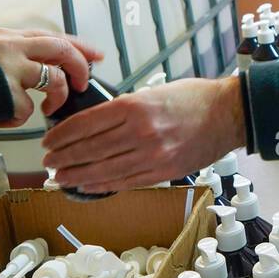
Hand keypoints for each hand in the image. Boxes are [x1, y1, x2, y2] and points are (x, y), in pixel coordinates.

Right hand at [0, 27, 103, 127]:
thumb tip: (46, 67)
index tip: (96, 54)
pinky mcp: (4, 92)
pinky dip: (19, 119)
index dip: (79, 46)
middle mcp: (11, 47)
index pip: (54, 36)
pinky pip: (27, 109)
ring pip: (55, 79)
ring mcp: (9, 67)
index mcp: (9, 37)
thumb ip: (17, 56)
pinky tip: (6, 118)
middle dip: (80, 68)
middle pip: (63, 50)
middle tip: (82, 85)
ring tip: (46, 108)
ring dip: (57, 98)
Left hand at [41, 76, 244, 193]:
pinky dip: (103, 185)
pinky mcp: (164, 171)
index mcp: (136, 106)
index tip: (48, 141)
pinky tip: (87, 186)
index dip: (62, 135)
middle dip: (63, 158)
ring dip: (77, 176)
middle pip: (90, 149)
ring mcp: (153, 155)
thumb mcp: (154, 92)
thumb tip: (95, 125)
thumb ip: (125, 109)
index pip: (85, 124)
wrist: (230, 114)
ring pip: (104, 170)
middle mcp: (141, 131)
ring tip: (61, 177)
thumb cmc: (195, 98)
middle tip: (48, 163)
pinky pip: (126, 182)